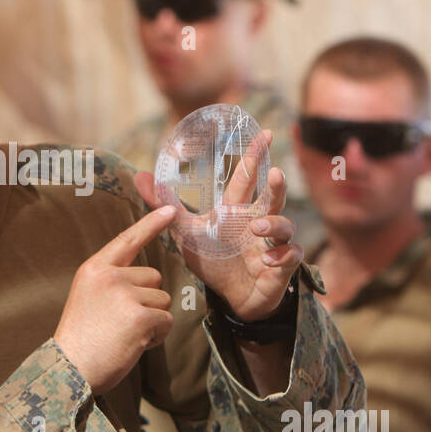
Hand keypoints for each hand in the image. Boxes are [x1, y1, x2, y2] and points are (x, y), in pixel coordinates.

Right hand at [54, 205, 177, 394]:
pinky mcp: (140, 315)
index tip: (171, 210)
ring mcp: (125, 294)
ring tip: (126, 334)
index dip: (151, 224)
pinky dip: (156, 335)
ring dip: (153, 320)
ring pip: (163, 300)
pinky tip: (134, 344)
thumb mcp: (87, 298)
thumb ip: (111, 283)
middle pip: (154, 278)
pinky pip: (166, 320)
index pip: (127, 240)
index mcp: (94, 269)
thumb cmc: (81, 340)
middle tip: (122, 323)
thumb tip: (146, 283)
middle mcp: (110, 276)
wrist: (70, 369)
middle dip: (147, 301)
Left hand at [133, 128, 301, 321]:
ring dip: (274, 224)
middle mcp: (259, 222)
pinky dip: (282, 256)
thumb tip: (139, 176)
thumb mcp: (185, 231)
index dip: (255, 156)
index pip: (247, 178)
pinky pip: (291, 255)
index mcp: (237, 210)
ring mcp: (272, 243)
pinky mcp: (280, 266)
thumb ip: (164, 205)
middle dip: (277, 184)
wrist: (230, 298)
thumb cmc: (213, 260)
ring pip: (285, 225)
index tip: (265, 133)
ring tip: (257, 228)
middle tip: (275, 172)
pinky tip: (268, 260)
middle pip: (274, 197)